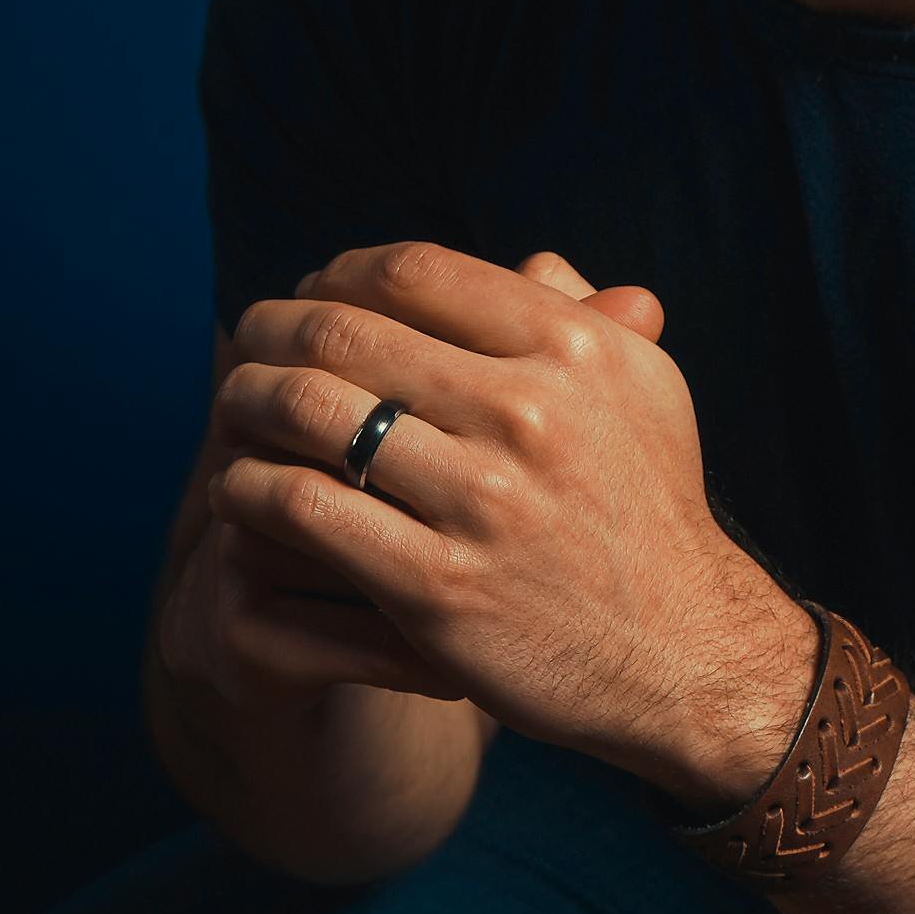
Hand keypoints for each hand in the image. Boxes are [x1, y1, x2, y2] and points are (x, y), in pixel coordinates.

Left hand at [206, 241, 816, 799]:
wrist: (682, 652)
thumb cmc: (652, 510)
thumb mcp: (646, 389)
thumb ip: (585, 317)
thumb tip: (528, 261)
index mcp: (573, 349)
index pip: (416, 272)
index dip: (341, 272)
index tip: (313, 292)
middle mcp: (529, 413)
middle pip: (346, 333)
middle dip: (273, 327)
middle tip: (245, 339)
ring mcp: (482, 502)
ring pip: (311, 413)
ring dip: (247, 400)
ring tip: (232, 408)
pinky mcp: (439, 587)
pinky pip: (308, 511)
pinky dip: (254, 488)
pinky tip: (243, 488)